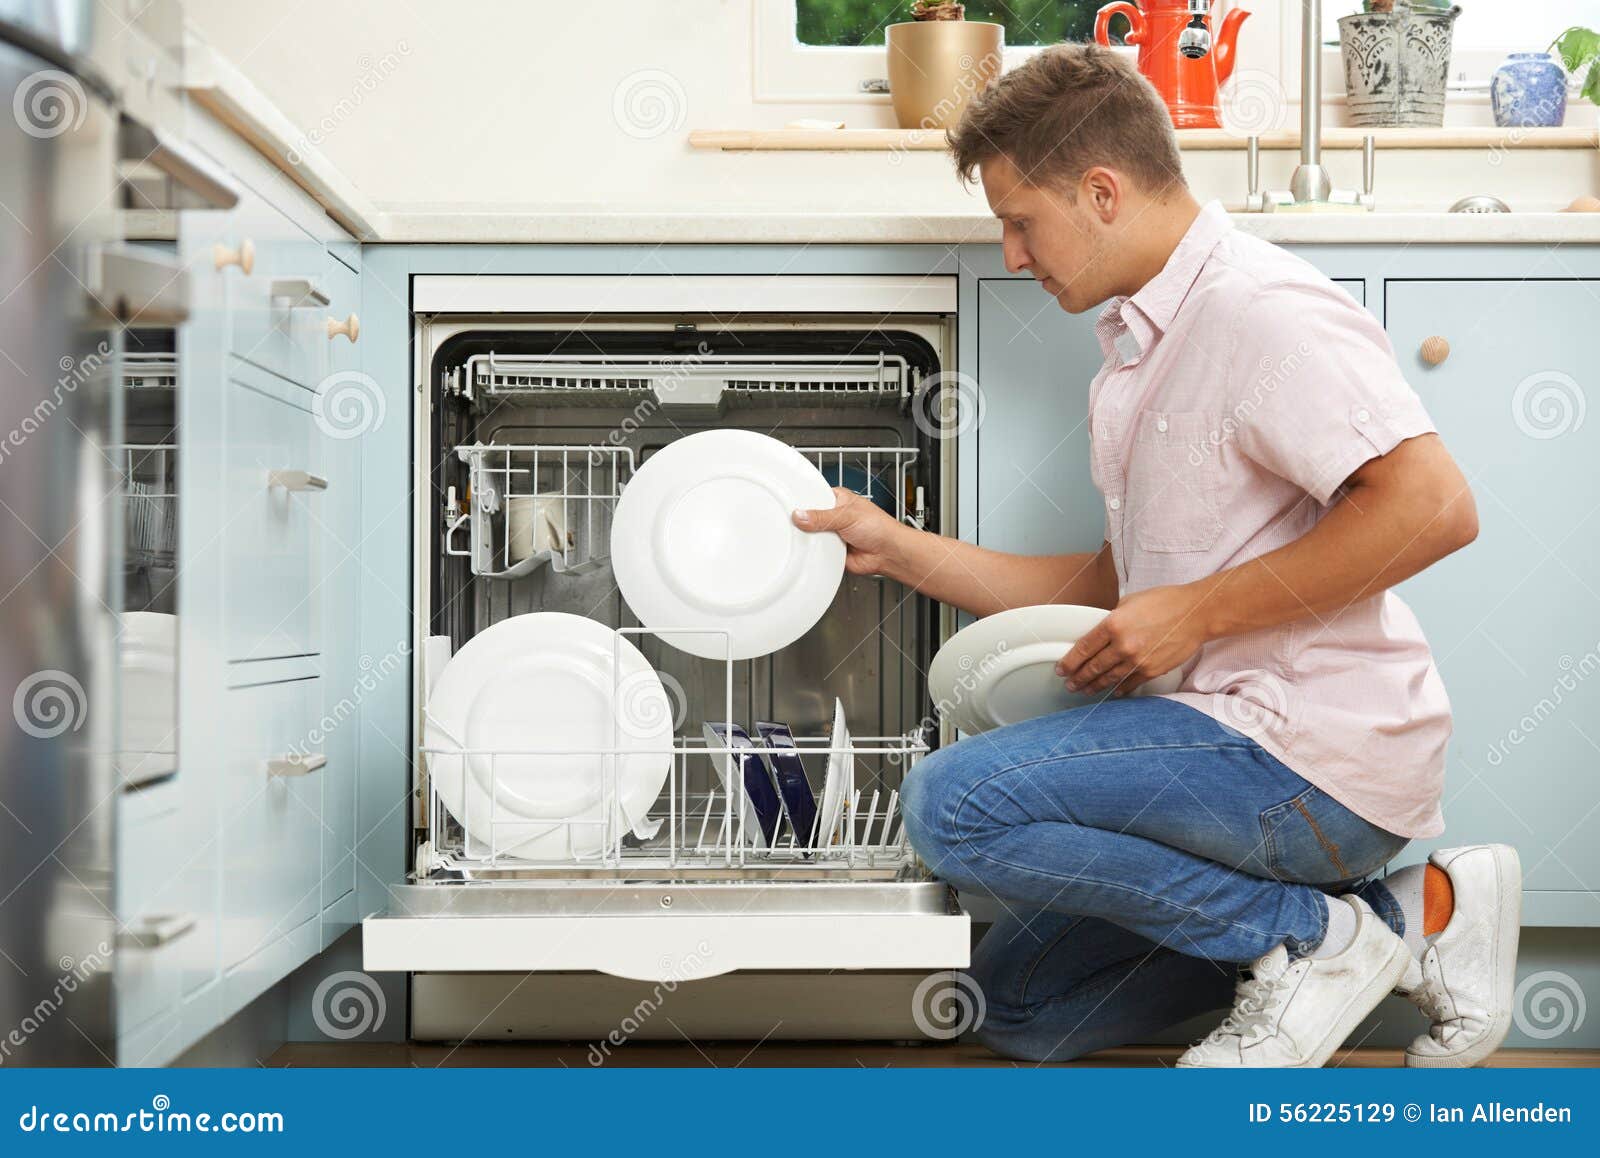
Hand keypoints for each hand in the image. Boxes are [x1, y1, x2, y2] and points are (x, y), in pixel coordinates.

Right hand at [792, 487, 906, 576]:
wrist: (888, 553)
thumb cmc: (879, 527)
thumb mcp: (846, 515)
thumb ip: (821, 517)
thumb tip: (800, 515)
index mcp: (837, 499)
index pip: (813, 496)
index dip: (801, 501)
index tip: (787, 505)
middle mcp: (832, 516)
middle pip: (808, 517)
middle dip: (803, 523)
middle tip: (793, 525)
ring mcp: (831, 533)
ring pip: (811, 536)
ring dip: (810, 539)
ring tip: (805, 538)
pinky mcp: (831, 550)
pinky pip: (816, 551)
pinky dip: (814, 553)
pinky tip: (812, 552)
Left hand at [1056, 583, 1208, 695]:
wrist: (1196, 614)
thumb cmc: (1165, 602)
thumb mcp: (1130, 603)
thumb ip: (1112, 619)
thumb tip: (1102, 633)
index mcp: (1113, 625)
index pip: (1083, 648)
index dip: (1070, 662)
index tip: (1062, 669)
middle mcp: (1123, 645)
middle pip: (1093, 667)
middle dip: (1078, 678)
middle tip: (1070, 684)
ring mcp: (1137, 661)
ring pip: (1109, 678)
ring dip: (1094, 686)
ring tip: (1085, 690)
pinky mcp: (1152, 671)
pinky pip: (1130, 684)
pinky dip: (1119, 689)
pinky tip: (1112, 692)